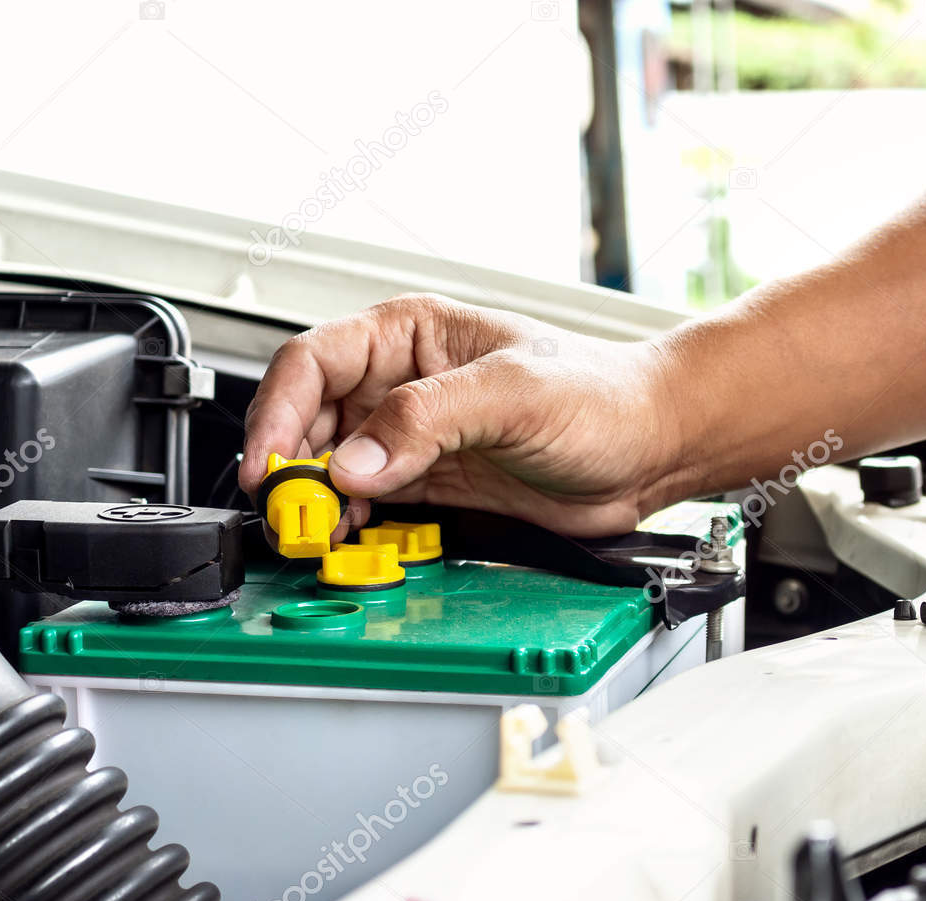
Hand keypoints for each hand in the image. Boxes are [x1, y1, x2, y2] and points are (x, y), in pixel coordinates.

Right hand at [241, 294, 684, 537]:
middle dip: (290, 465)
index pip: (313, 362)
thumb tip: (356, 460)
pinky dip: (353, 525)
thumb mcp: (513, 394)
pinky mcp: (436, 484)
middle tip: (289, 513)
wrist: (653, 449)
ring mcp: (418, 438)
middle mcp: (404, 383)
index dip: (279, 412)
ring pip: (335, 467)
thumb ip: (429, 421)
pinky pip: (373, 504)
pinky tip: (354, 540)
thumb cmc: (603, 396)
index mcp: (411, 335)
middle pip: (312, 420)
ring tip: (315, 534)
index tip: (272, 463)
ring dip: (317, 502)